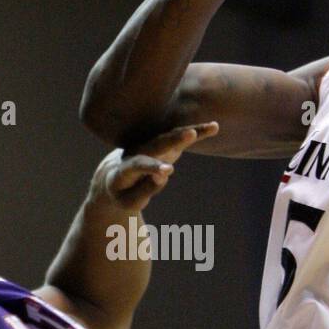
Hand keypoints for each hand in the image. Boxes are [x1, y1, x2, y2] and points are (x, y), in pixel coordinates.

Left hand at [94, 122, 219, 212]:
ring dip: (190, 132)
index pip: (137, 165)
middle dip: (173, 140)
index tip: (169, 170)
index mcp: (123, 168)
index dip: (152, 167)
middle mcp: (136, 151)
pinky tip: (213, 127)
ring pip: (170, 137)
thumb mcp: (130, 201)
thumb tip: (163, 175)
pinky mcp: (163, 144)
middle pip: (155, 144)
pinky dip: (196, 132)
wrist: (115, 175)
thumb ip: (145, 190)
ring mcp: (150, 145)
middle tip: (190, 134)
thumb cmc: (123, 193)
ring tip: (212, 128)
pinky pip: (180, 137)